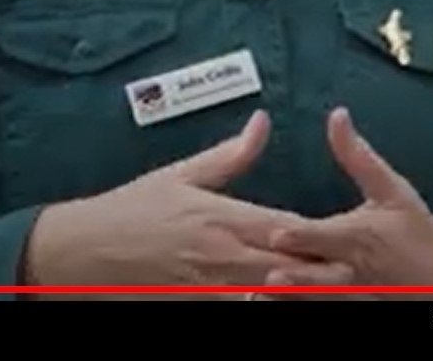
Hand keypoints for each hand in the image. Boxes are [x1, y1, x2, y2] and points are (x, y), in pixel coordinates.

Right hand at [21, 110, 353, 297]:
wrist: (82, 251)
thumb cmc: (131, 210)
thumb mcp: (181, 174)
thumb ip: (230, 155)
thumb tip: (263, 121)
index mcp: (226, 216)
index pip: (290, 226)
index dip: (320, 235)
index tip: (347, 236)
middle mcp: (224, 254)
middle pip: (290, 267)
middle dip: (320, 271)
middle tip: (350, 272)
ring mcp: (211, 288)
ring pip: (270, 296)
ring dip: (295, 292)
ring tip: (326, 292)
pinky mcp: (195, 306)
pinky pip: (237, 311)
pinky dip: (259, 307)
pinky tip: (275, 301)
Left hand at [260, 107, 432, 298]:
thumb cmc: (416, 234)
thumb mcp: (392, 190)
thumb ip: (357, 156)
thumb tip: (336, 116)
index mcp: (355, 237)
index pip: (319, 237)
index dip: (295, 237)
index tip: (273, 234)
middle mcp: (346, 270)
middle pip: (309, 275)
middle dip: (287, 274)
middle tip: (264, 272)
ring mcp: (345, 295)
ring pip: (309, 297)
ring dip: (286, 295)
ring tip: (259, 293)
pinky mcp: (343, 307)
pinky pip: (317, 308)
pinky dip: (295, 304)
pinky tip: (267, 302)